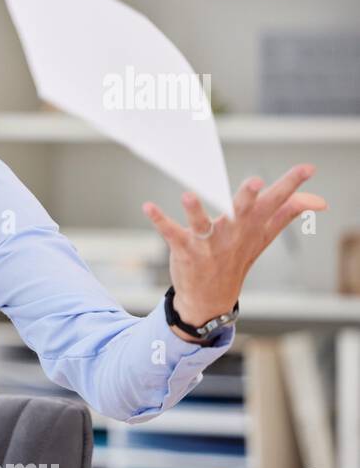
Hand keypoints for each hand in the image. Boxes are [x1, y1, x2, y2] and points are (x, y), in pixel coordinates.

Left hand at [142, 164, 327, 341]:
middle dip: (247, 198)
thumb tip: (317, 201)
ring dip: (195, 210)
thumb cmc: (237, 258)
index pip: (276, 203)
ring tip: (188, 194)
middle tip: (255, 182)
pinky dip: (160, 220)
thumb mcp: (263, 237)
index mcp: (252, 227)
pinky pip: (171, 233)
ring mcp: (207, 243)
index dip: (291, 185)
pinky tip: (148, 207)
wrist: (209, 299)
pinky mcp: (184, 250)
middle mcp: (232, 233)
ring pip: (203, 224)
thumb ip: (287, 215)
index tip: (308, 168)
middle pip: (242, 212)